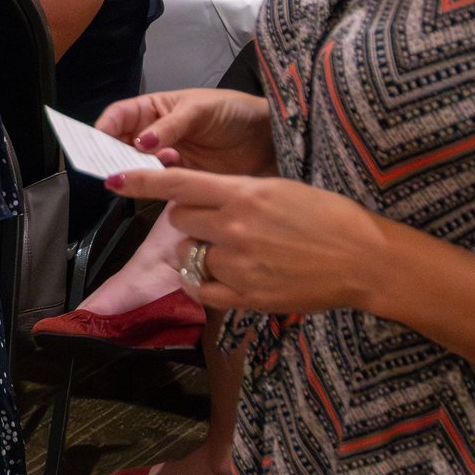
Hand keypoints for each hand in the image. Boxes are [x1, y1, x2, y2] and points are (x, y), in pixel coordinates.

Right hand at [95, 87, 274, 175]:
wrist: (268, 138)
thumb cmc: (232, 111)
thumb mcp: (200, 109)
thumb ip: (171, 125)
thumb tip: (141, 142)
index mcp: (155, 109)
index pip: (120, 116)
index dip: (104, 127)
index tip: (94, 141)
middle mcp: (155, 134)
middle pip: (121, 144)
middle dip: (111, 152)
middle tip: (107, 164)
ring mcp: (167, 159)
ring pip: (137, 166)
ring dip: (133, 169)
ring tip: (136, 171)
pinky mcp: (182, 180)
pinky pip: (159, 184)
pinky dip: (155, 183)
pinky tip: (163, 177)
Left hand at [107, 168, 383, 316]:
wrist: (361, 257)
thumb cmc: (326, 215)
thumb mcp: (278, 188)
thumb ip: (235, 193)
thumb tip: (201, 197)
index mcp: (243, 192)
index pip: (177, 183)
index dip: (140, 181)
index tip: (113, 178)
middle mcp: (233, 227)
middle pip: (179, 220)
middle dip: (189, 219)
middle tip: (216, 222)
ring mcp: (238, 264)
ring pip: (187, 255)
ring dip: (197, 252)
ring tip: (231, 251)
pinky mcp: (245, 296)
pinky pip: (200, 289)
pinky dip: (203, 282)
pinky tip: (222, 276)